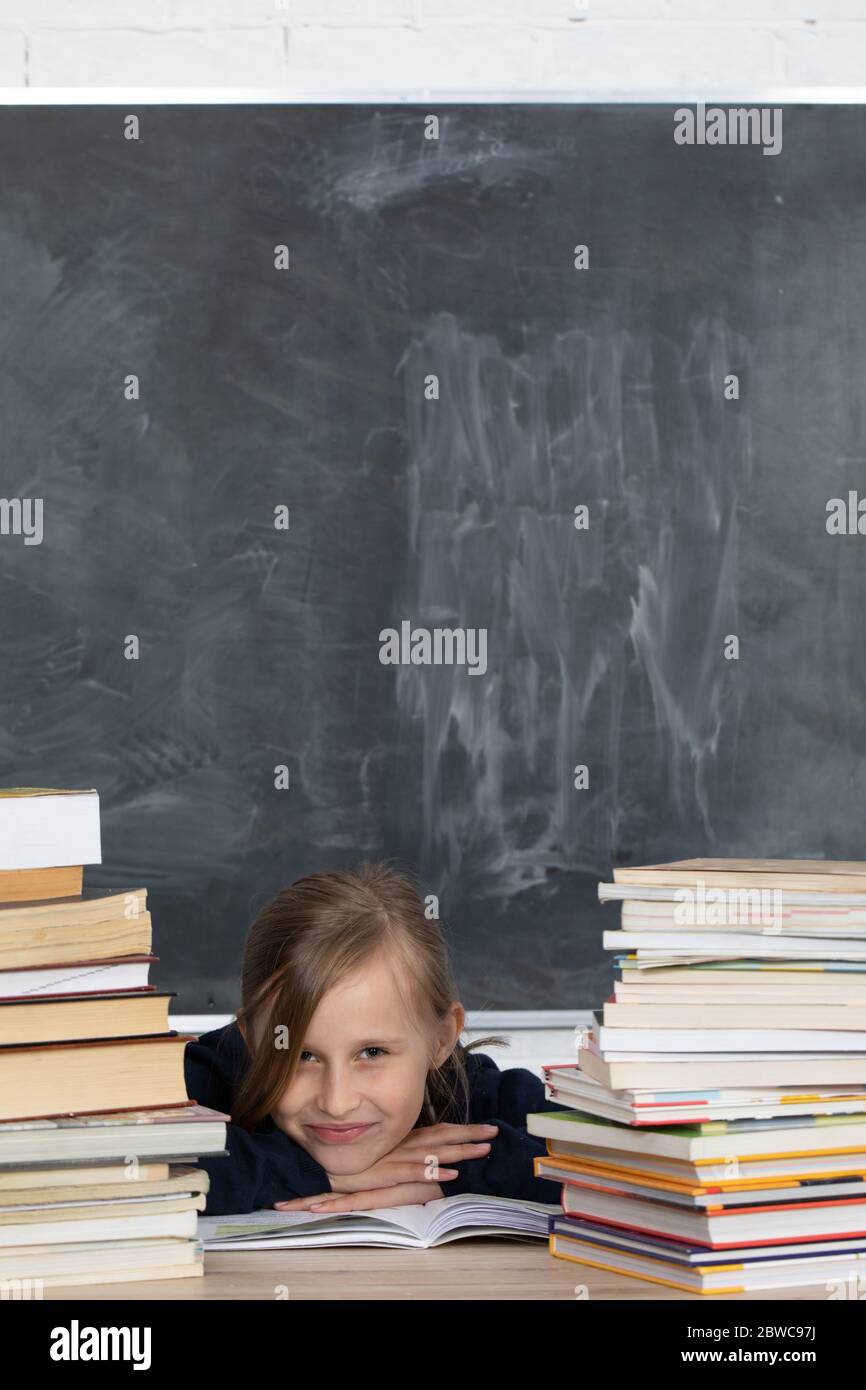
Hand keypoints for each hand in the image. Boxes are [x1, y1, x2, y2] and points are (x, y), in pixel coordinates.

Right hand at [273, 1121, 497, 1208]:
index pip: (439, 1132)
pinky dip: (431, 1174)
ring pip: (432, 1153)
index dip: (462, 1130)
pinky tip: (448, 1175)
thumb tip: (429, 1163)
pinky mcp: (384, 1174)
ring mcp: (394, 1158)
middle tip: (495, 1132)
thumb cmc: (351, 1164)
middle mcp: (401, 1145)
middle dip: (469, 1135)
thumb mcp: (381, 1156)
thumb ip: (402, 1157)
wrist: (321, 1169)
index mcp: (403, 1139)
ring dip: (458, 1151)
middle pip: (441, 1138)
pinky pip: (411, 1173)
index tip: (487, 1127)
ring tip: (482, 1149)